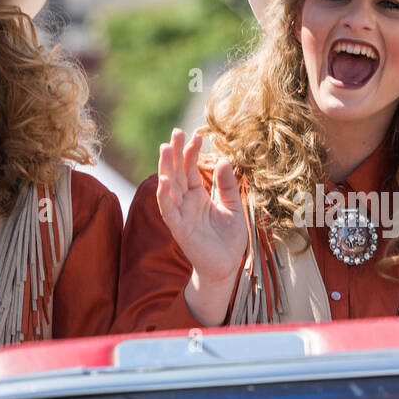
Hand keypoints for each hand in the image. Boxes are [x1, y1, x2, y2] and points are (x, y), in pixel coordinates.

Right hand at [156, 128, 248, 323]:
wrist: (227, 267)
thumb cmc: (228, 239)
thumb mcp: (234, 207)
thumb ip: (228, 186)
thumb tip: (224, 160)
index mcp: (198, 195)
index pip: (190, 169)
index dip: (192, 153)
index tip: (196, 136)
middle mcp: (186, 202)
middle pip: (177, 173)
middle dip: (176, 153)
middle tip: (176, 132)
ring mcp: (180, 214)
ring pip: (169, 187)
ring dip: (166, 168)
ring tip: (166, 148)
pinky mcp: (179, 229)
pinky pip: (169, 210)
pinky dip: (165, 196)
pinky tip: (164, 180)